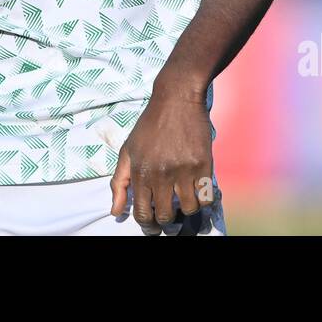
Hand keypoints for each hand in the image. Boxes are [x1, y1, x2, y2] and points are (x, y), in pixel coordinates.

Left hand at [110, 87, 215, 234]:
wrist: (176, 98)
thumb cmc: (149, 125)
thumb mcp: (128, 150)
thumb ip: (119, 182)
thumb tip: (115, 212)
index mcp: (141, 172)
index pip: (142, 213)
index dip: (146, 223)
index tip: (151, 223)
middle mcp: (162, 174)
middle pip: (165, 215)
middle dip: (165, 219)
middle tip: (168, 213)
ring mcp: (184, 170)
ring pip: (189, 209)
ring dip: (186, 209)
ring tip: (183, 198)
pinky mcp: (204, 164)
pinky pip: (207, 197)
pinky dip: (203, 199)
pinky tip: (197, 190)